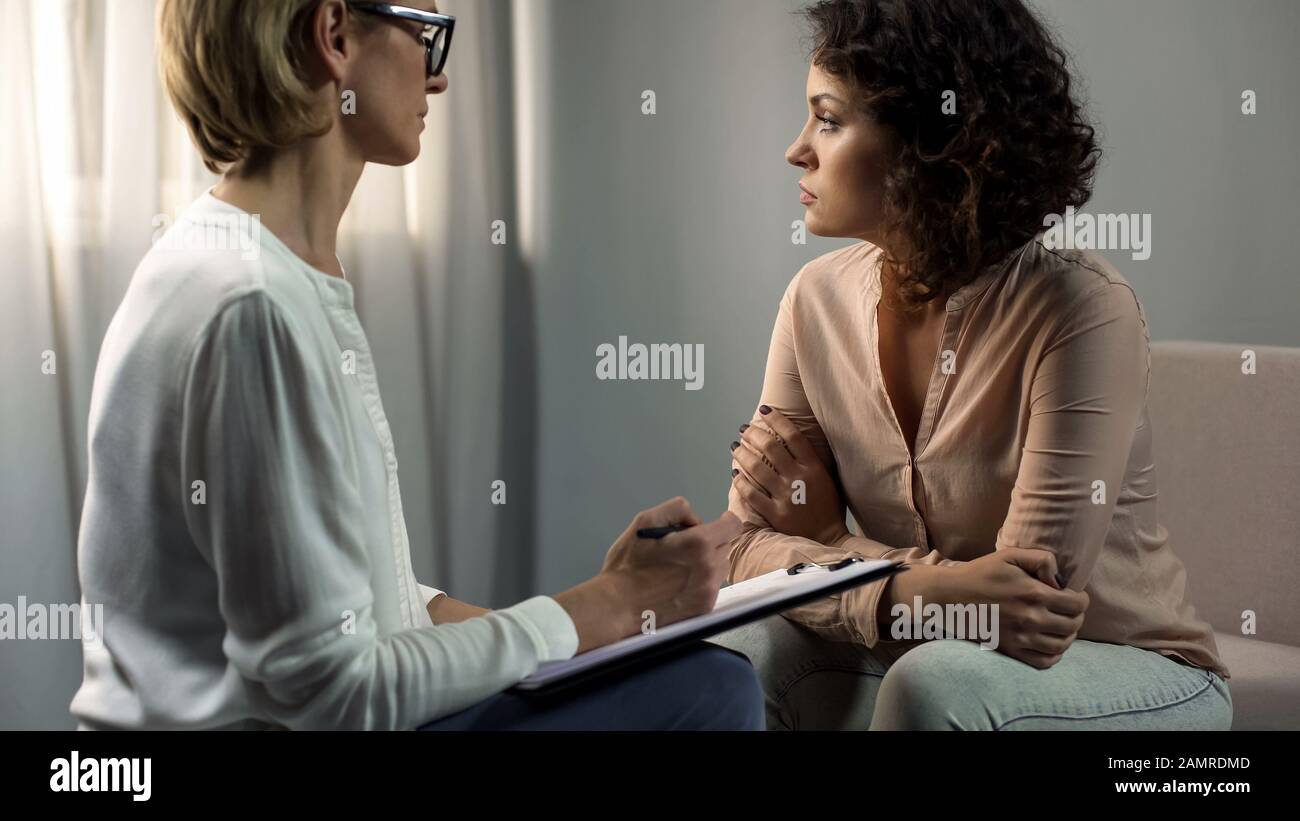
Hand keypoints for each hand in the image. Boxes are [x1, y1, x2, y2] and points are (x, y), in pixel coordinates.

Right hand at [600, 497, 741, 626]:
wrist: (618, 605)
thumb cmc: (628, 564)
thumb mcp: (645, 521)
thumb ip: (676, 509)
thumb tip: (696, 521)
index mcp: (698, 543)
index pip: (732, 525)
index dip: (724, 521)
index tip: (715, 523)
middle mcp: (709, 567)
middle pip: (726, 544)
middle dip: (711, 541)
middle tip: (685, 548)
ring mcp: (709, 589)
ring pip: (721, 565)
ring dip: (708, 561)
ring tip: (681, 566)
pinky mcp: (705, 606)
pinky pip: (714, 585)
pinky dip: (703, 580)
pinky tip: (680, 582)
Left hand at [730, 405, 849, 545]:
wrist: (829, 540)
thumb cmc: (828, 508)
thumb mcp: (828, 479)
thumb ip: (812, 460)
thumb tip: (793, 438)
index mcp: (814, 468)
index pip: (793, 436)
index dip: (777, 420)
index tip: (765, 411)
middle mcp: (799, 479)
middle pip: (771, 448)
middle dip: (753, 433)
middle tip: (744, 429)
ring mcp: (786, 496)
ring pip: (756, 468)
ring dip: (742, 453)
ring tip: (735, 446)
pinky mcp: (775, 514)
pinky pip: (751, 494)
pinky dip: (740, 481)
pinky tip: (734, 472)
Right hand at [954, 548, 1088, 669]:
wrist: (950, 597)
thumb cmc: (981, 573)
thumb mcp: (1010, 556)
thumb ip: (1041, 560)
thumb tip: (1060, 579)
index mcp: (1033, 593)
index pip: (1076, 604)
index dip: (1082, 599)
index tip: (1075, 596)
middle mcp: (1031, 618)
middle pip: (1073, 624)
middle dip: (1077, 616)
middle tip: (1070, 610)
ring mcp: (1021, 638)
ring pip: (1062, 645)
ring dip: (1069, 635)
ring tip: (1063, 626)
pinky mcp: (1011, 650)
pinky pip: (1044, 661)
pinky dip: (1055, 655)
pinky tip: (1051, 643)